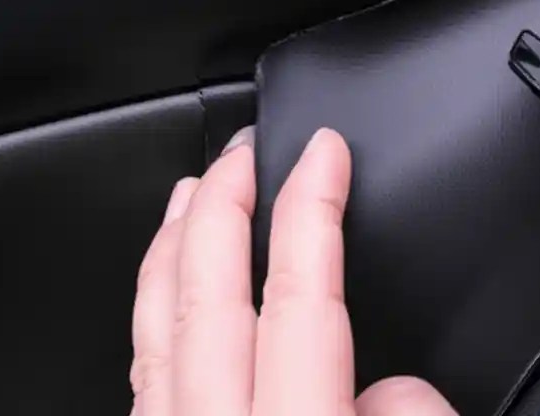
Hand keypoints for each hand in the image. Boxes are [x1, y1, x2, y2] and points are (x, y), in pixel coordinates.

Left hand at [130, 127, 456, 415]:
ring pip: (155, 331)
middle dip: (221, 206)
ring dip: (172, 251)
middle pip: (205, 299)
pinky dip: (150, 321)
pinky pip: (142, 374)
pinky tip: (163, 307)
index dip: (311, 208)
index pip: (299, 296)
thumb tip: (397, 387)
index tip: (325, 152)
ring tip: (188, 196)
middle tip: (242, 152)